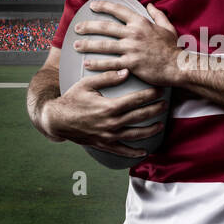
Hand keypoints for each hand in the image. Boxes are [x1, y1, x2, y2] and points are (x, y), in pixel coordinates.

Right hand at [44, 67, 167, 158]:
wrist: (57, 120)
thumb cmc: (72, 99)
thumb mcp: (87, 84)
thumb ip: (108, 77)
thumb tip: (126, 71)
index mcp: (109, 107)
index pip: (135, 100)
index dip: (150, 95)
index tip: (159, 90)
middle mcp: (111, 123)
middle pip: (139, 116)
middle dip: (155, 110)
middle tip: (166, 104)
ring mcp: (108, 136)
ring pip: (135, 135)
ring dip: (150, 130)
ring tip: (161, 125)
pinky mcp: (104, 144)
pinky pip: (122, 150)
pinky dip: (134, 152)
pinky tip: (144, 151)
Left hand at [71, 0, 181, 87]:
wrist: (178, 66)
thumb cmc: (173, 48)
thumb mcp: (167, 27)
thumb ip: (157, 15)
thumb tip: (150, 5)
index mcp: (141, 23)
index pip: (118, 10)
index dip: (103, 6)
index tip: (92, 6)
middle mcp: (133, 34)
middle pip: (105, 27)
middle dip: (88, 26)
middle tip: (77, 27)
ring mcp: (131, 49)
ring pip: (104, 45)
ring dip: (88, 45)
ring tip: (76, 45)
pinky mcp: (131, 64)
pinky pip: (110, 63)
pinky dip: (97, 64)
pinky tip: (87, 64)